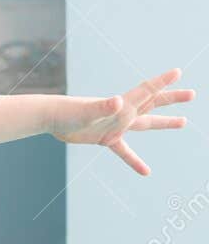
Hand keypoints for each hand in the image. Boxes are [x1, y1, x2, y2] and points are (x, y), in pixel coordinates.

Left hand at [52, 68, 192, 175]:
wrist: (50, 118)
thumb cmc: (68, 112)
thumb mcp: (87, 111)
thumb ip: (102, 106)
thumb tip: (117, 101)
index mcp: (121, 105)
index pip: (146, 91)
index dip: (162, 82)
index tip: (178, 72)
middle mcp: (122, 113)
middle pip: (152, 103)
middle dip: (172, 98)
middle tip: (192, 94)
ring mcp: (115, 125)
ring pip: (145, 123)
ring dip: (164, 122)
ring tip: (183, 122)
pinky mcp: (105, 138)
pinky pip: (124, 151)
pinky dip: (134, 161)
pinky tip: (146, 171)